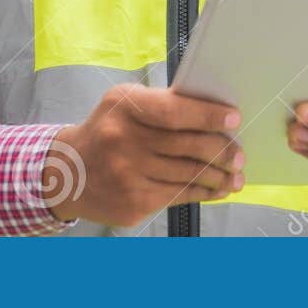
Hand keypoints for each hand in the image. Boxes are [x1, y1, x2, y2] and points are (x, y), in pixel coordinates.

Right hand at [41, 83, 245, 226]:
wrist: (67, 175)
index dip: (208, 115)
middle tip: (240, 154)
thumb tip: (213, 113)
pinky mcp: (133, 203)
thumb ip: (162, 104)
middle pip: (187, 145)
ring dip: (219, 176)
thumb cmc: (107, 131)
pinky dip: (203, 192)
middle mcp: (123, 141)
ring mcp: (128, 176)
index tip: (234, 119)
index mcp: (124, 108)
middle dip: (222, 150)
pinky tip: (218, 189)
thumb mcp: (124, 104)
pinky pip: (179, 196)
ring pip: (188, 174)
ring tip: (237, 174)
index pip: (173, 111)